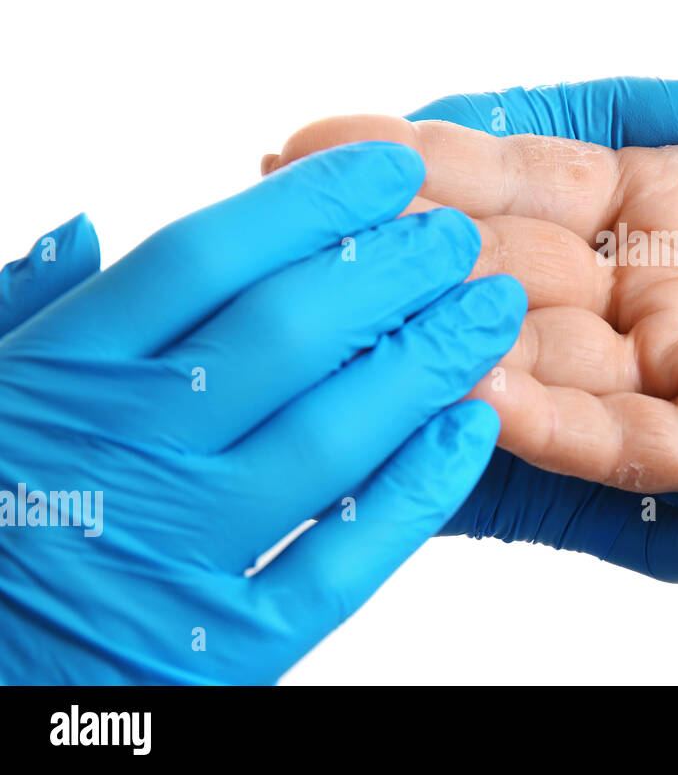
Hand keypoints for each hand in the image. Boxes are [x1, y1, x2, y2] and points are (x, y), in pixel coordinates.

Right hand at [0, 144, 523, 681]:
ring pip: (330, 436)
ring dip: (427, 363)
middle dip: (392, 272)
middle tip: (461, 238)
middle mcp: (122, 454)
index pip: (202, 259)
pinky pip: (343, 558)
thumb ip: (22, 313)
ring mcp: (177, 551)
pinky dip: (417, 490)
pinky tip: (473, 426)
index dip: (310, 204)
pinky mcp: (227, 646)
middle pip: (285, 333)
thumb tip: (81, 225)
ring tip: (492, 312)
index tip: (391, 168)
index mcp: (57, 377)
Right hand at [270, 0, 677, 505]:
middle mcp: (663, 289)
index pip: (529, 171)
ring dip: (450, 331)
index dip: (436, 152)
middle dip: (407, 243)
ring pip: (545, 353)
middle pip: (512, 262)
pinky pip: (622, 434)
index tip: (329, 128)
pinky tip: (466, 389)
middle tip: (289, 214)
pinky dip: (545, 418)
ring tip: (347, 303)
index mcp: (675, 199)